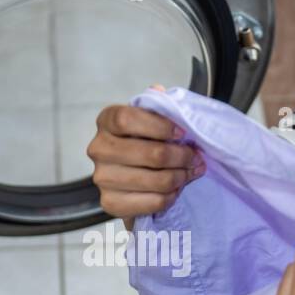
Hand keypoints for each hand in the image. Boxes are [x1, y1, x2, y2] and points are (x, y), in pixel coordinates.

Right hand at [87, 83, 205, 227]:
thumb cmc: (143, 142)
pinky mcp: (109, 203)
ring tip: (190, 172)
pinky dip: (170, 196)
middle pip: (150, 154)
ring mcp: (102, 178)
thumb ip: (156, 106)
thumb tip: (159, 91)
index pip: (127, 119)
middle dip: (181, 156)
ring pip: (155, 180)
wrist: (130, 180)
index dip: (160, 126)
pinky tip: (175, 189)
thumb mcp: (150, 119)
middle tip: (195, 157)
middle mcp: (99, 148)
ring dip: (180, 177)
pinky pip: (152, 201)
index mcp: (106, 121)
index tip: (182, 133)